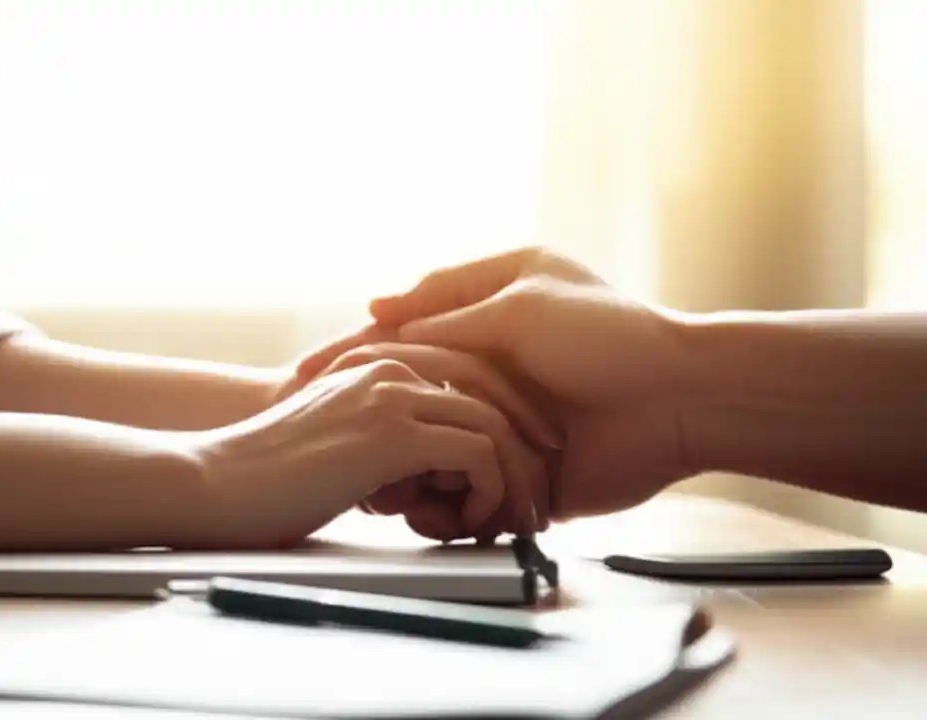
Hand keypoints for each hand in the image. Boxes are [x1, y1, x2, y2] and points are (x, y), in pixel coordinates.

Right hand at [283, 340, 556, 536]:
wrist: (215, 485)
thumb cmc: (267, 478)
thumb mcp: (335, 447)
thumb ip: (382, 448)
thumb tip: (426, 486)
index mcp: (376, 365)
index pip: (469, 377)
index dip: (505, 422)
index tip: (524, 468)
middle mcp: (390, 369)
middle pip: (493, 394)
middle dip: (525, 449)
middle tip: (536, 498)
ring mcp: (391, 397)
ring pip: (493, 423)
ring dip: (512, 478)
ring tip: (513, 521)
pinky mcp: (391, 435)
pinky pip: (476, 454)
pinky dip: (486, 491)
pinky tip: (466, 522)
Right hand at [297, 247, 694, 519]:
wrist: (682, 398)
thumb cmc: (607, 337)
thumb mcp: (514, 309)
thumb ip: (443, 311)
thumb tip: (378, 309)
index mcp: (485, 314)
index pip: (397, 331)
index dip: (346, 352)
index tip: (299, 379)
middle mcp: (490, 367)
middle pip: (412, 390)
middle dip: (368, 423)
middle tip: (326, 440)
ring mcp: (508, 420)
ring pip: (440, 446)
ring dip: (419, 471)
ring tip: (381, 490)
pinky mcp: (530, 471)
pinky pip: (476, 487)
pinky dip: (456, 501)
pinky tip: (432, 509)